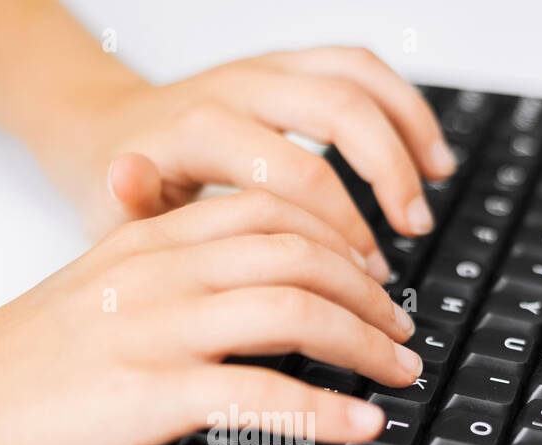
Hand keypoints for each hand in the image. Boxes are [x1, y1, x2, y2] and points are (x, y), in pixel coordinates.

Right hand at [0, 190, 421, 444]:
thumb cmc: (13, 374)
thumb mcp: (91, 301)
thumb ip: (160, 283)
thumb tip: (239, 302)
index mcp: (145, 243)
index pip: (270, 211)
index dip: (340, 240)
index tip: (373, 280)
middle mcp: (155, 273)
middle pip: (298, 252)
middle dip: (369, 292)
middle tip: (402, 332)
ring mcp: (152, 331)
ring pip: (293, 310)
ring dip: (365, 343)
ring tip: (399, 373)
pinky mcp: (146, 396)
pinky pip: (261, 393)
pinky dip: (326, 411)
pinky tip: (361, 426)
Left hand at [38, 46, 454, 278]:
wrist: (107, 132)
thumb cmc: (118, 186)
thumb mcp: (111, 212)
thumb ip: (128, 204)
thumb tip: (127, 179)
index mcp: (200, 127)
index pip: (295, 175)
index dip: (341, 231)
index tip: (361, 281)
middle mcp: (239, 85)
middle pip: (340, 110)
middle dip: (387, 176)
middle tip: (410, 234)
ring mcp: (268, 70)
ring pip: (359, 78)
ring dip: (407, 132)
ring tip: (433, 190)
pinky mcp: (289, 66)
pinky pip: (362, 69)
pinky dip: (404, 106)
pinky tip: (430, 156)